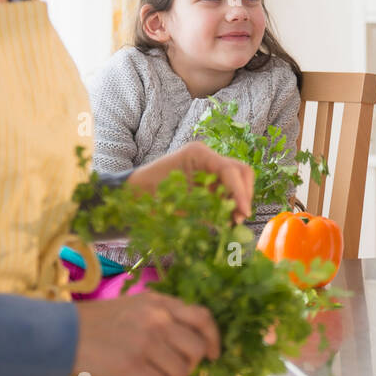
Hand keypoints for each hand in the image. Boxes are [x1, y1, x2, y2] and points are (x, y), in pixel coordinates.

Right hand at [73, 292, 220, 375]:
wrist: (63, 333)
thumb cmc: (99, 321)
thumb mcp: (136, 306)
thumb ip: (164, 318)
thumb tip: (190, 346)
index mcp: (160, 303)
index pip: (203, 317)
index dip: (213, 338)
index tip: (213, 354)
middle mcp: (158, 320)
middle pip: (197, 348)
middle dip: (192, 364)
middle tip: (177, 370)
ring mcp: (146, 342)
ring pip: (181, 371)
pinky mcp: (132, 365)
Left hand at [126, 142, 253, 222]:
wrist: (130, 195)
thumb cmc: (146, 195)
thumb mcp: (175, 202)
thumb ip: (205, 209)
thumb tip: (230, 221)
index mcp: (198, 155)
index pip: (230, 170)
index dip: (240, 192)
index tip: (243, 213)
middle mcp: (207, 158)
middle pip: (240, 171)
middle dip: (244, 194)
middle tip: (239, 218)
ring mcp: (208, 168)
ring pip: (238, 180)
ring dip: (239, 200)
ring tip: (232, 221)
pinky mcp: (207, 180)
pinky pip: (227, 190)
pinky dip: (230, 204)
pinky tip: (225, 218)